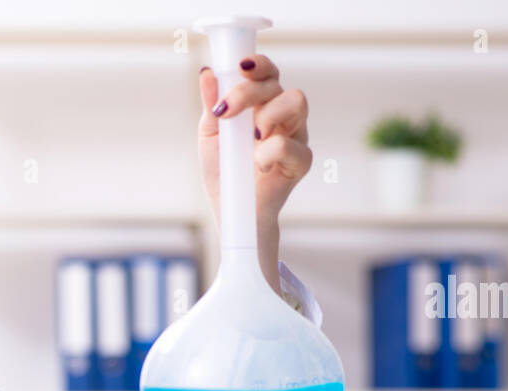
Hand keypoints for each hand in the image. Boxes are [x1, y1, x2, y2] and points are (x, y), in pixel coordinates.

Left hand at [197, 55, 311, 291]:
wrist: (231, 210)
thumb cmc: (223, 172)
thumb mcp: (210, 135)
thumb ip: (211, 105)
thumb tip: (206, 72)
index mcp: (262, 104)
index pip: (268, 73)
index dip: (259, 64)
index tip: (241, 66)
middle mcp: (282, 116)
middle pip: (278, 84)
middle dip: (250, 91)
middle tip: (227, 110)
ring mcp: (295, 136)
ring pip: (296, 101)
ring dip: (268, 113)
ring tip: (252, 135)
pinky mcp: (301, 162)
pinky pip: (290, 144)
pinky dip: (269, 152)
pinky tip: (258, 164)